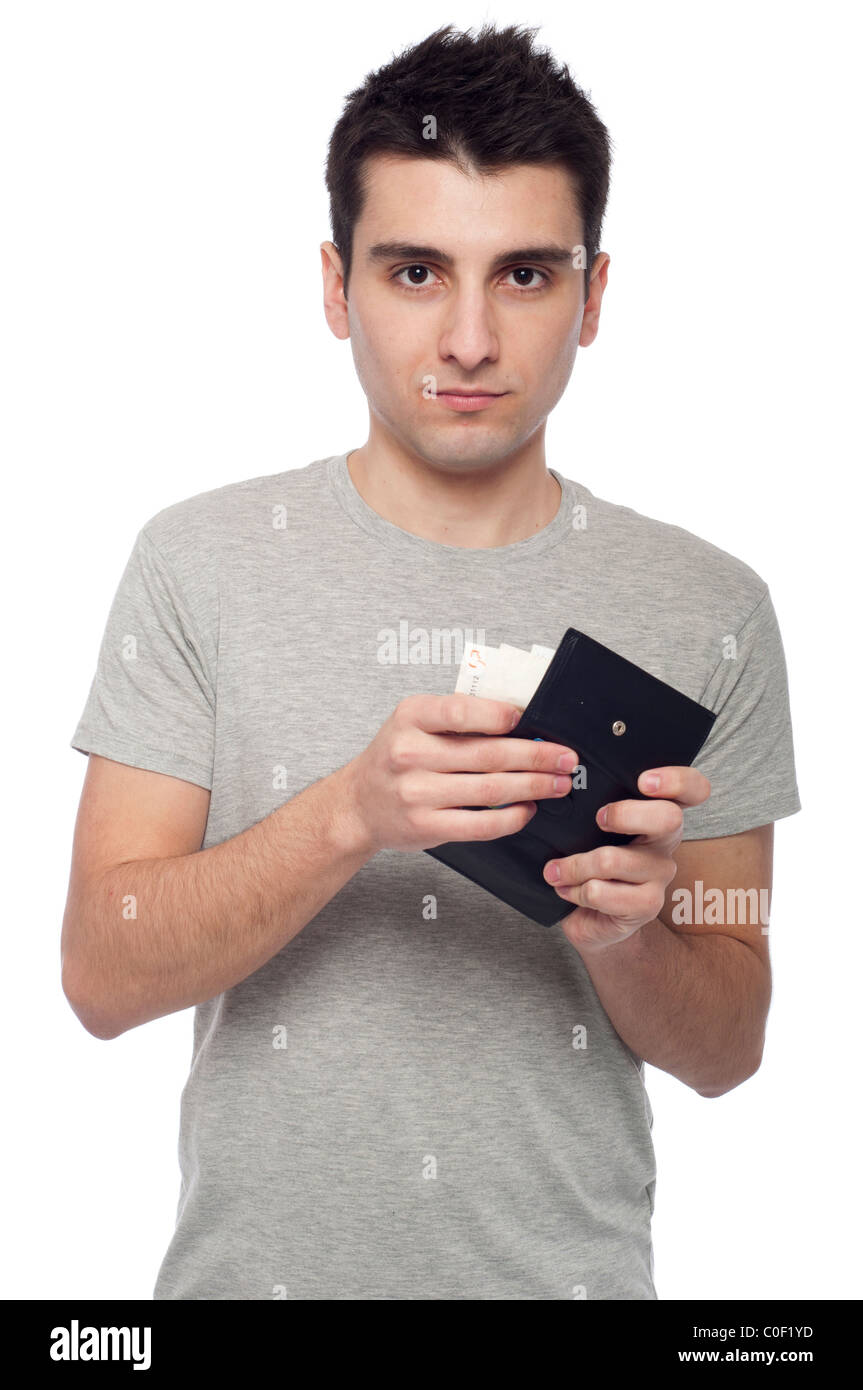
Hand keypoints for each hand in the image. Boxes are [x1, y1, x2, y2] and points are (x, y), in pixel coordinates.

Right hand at [341, 693, 579, 853]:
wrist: (357, 804)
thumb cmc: (396, 757)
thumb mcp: (414, 722)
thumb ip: (458, 717)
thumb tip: (521, 719)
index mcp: (411, 717)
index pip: (462, 711)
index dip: (501, 716)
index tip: (531, 720)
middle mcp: (411, 753)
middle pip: (488, 754)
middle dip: (536, 757)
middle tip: (566, 758)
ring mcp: (417, 793)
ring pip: (490, 790)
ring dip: (533, 787)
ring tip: (558, 784)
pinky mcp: (426, 826)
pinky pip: (480, 825)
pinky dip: (511, 817)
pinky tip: (528, 809)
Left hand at [542, 766, 710, 952]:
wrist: (594, 917)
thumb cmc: (592, 863)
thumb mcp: (592, 829)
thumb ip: (592, 806)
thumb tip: (563, 788)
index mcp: (658, 811)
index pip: (692, 789)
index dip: (677, 781)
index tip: (644, 781)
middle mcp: (667, 841)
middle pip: (667, 818)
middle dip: (624, 814)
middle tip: (598, 819)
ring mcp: (660, 874)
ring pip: (612, 859)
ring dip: (574, 866)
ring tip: (556, 871)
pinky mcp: (647, 904)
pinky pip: (601, 892)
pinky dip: (574, 890)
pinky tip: (567, 891)